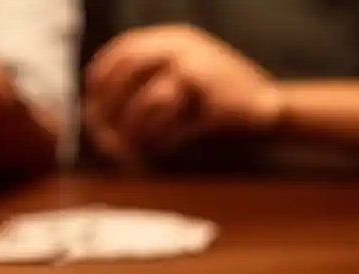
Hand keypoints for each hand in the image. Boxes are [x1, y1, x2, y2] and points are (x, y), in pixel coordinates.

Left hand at [84, 25, 281, 164]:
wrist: (267, 107)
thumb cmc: (217, 104)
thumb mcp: (180, 84)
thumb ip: (145, 87)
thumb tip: (95, 113)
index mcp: (173, 38)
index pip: (123, 50)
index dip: (101, 77)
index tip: (91, 104)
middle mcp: (181, 44)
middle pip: (127, 67)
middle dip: (109, 103)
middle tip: (100, 132)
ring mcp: (195, 63)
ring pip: (147, 98)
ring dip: (133, 129)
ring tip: (128, 149)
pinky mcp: (208, 91)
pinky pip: (172, 120)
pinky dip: (158, 138)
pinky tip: (157, 150)